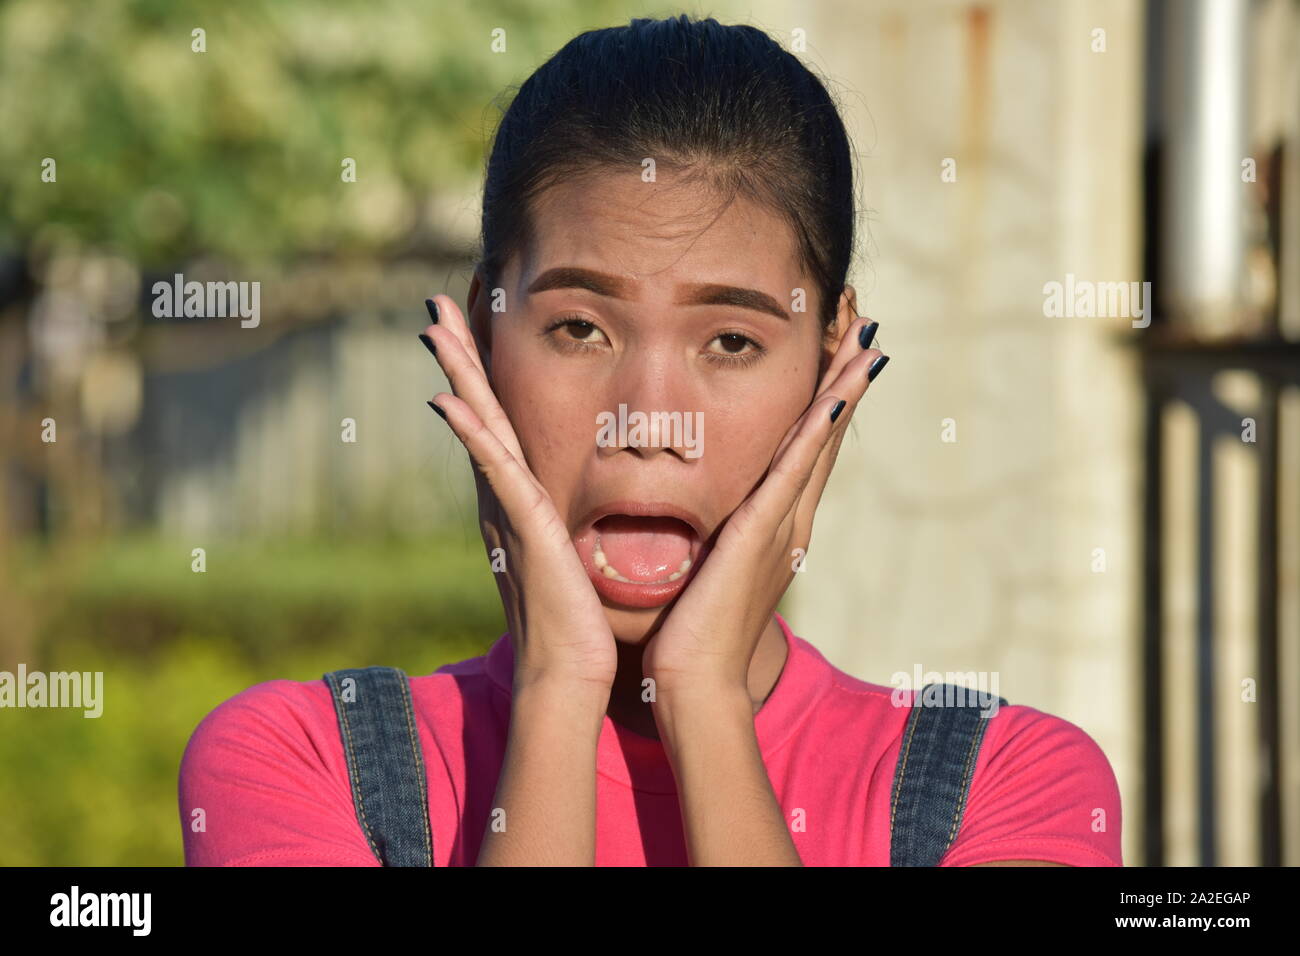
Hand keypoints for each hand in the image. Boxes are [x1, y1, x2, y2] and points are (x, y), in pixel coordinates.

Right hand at [419, 294, 617, 695]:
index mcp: (520, 500)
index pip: (498, 422)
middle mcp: (504, 498)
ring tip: (434, 324)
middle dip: (459, 356)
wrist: (569, 671)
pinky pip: (494, 470)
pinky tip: (448, 397)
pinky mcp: (523, 528)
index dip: (483, 373)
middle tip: (436, 304)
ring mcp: (508, 510)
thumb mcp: (570, 557)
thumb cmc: (577, 620)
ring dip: (458, 374)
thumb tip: (571, 507)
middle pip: (478, 411)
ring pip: (479, 426)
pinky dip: (471, 433)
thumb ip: (563, 525)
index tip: (475, 323)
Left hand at [641, 314, 887, 697]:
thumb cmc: (690, 633)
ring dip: (843, 384)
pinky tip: (836, 392)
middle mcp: (789, 518)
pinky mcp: (762, 533)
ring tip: (864, 334)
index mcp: (773, 523)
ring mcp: (781, 524)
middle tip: (861, 319)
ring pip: (819, 439)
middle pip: (823, 429)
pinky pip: (795, 470)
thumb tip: (692, 514)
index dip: (823, 392)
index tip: (833, 345)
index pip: (804, 443)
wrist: (695, 681)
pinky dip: (818, 430)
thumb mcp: (704, 567)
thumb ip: (707, 536)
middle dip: (844, 371)